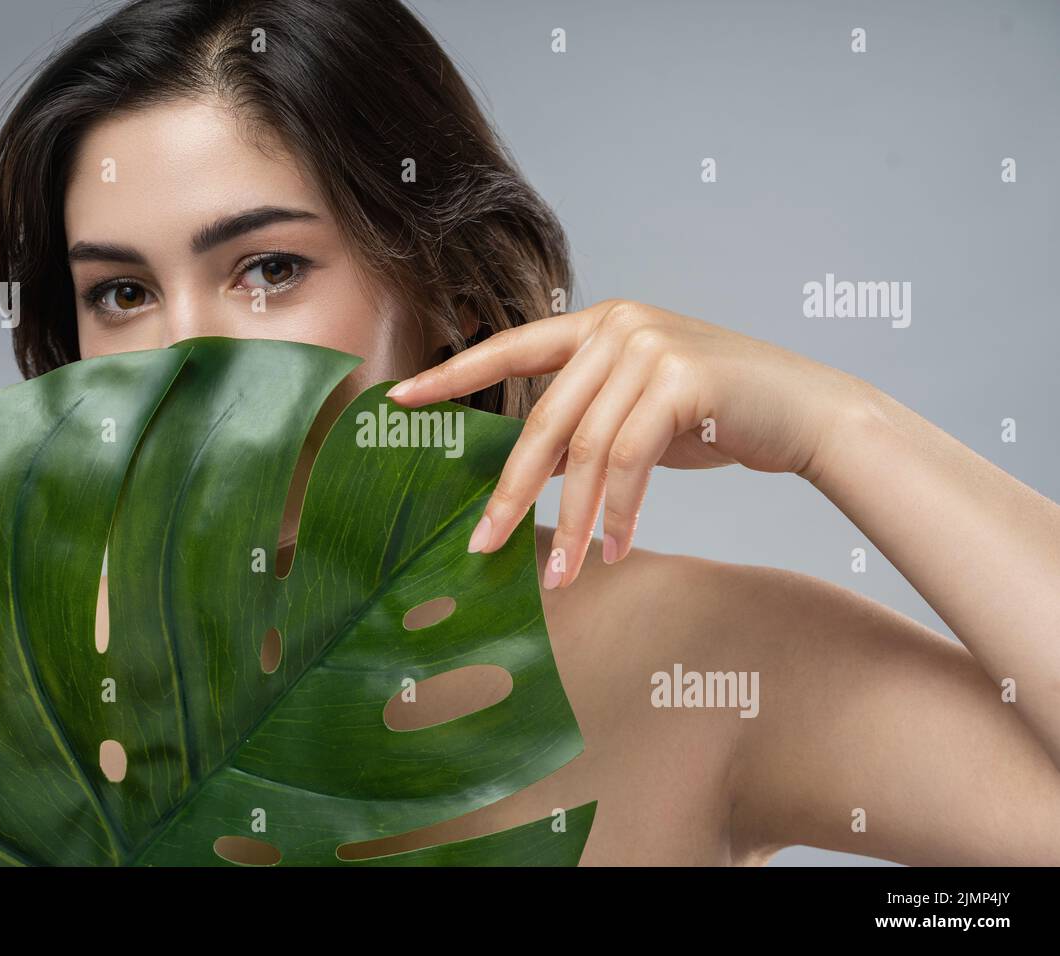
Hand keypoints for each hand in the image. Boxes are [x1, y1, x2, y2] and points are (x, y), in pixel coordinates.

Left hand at [385, 299, 869, 587]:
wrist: (807, 412)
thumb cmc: (717, 414)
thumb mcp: (638, 410)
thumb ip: (587, 422)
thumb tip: (529, 467)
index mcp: (598, 323)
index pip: (511, 346)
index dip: (453, 374)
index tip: (399, 397)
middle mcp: (617, 326)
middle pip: (544, 421)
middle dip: (513, 492)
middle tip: (485, 545)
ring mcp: (650, 347)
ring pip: (588, 452)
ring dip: (576, 522)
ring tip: (568, 574)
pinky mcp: (683, 379)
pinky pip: (630, 461)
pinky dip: (620, 513)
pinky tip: (616, 549)